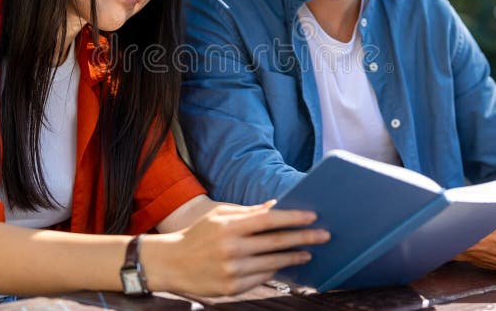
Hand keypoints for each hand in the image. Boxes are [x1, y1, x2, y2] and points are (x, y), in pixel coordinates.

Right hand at [143, 201, 329, 295]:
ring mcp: (232, 271)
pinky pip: (261, 278)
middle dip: (304, 238)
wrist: (171, 263)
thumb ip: (248, 212)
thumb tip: (276, 206)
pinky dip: (275, 270)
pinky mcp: (231, 288)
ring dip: (293, 257)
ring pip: (272, 263)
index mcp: (229, 226)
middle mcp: (232, 249)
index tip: (312, 216)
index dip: (292, 218)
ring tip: (307, 252)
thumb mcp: (219, 216)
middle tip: (324, 235)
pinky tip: (284, 264)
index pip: (268, 220)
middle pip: (276, 243)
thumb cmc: (198, 234)